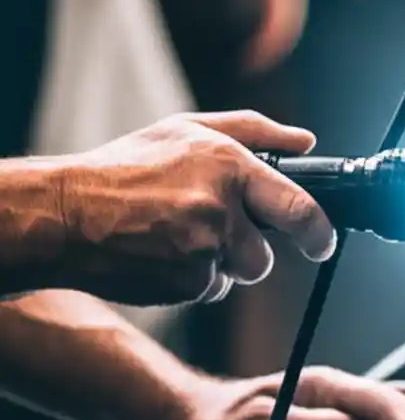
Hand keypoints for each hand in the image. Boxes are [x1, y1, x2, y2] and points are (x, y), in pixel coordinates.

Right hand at [51, 111, 336, 305]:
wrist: (66, 214)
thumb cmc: (127, 168)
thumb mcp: (188, 130)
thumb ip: (254, 131)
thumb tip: (306, 142)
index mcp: (230, 166)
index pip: (299, 206)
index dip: (320, 232)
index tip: (322, 243)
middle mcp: (220, 208)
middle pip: (266, 255)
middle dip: (256, 255)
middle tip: (235, 246)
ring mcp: (202, 249)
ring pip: (239, 273)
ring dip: (220, 264)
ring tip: (179, 237)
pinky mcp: (184, 282)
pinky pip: (209, 289)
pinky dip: (192, 278)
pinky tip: (162, 254)